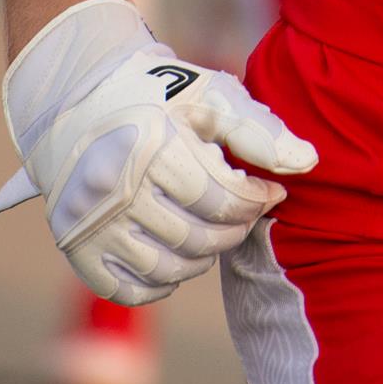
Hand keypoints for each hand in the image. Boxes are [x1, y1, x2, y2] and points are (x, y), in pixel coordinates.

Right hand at [0, 0, 317, 304]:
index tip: (269, 194)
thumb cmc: (158, 93)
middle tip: (244, 215)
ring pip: (167, 268)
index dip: (255, 202)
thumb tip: (307, 162)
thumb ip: (260, 130)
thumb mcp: (211, 96)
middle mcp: (115, 188)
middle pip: (197, 237)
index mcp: (151, 147)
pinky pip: (127, 290)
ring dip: (202, 258)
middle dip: (234, 231)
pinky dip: (160, 283)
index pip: (221, 199)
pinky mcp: (74, 244)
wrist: (77, 95)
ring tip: (212, 233)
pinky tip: (176, 257)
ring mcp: (91, 222)